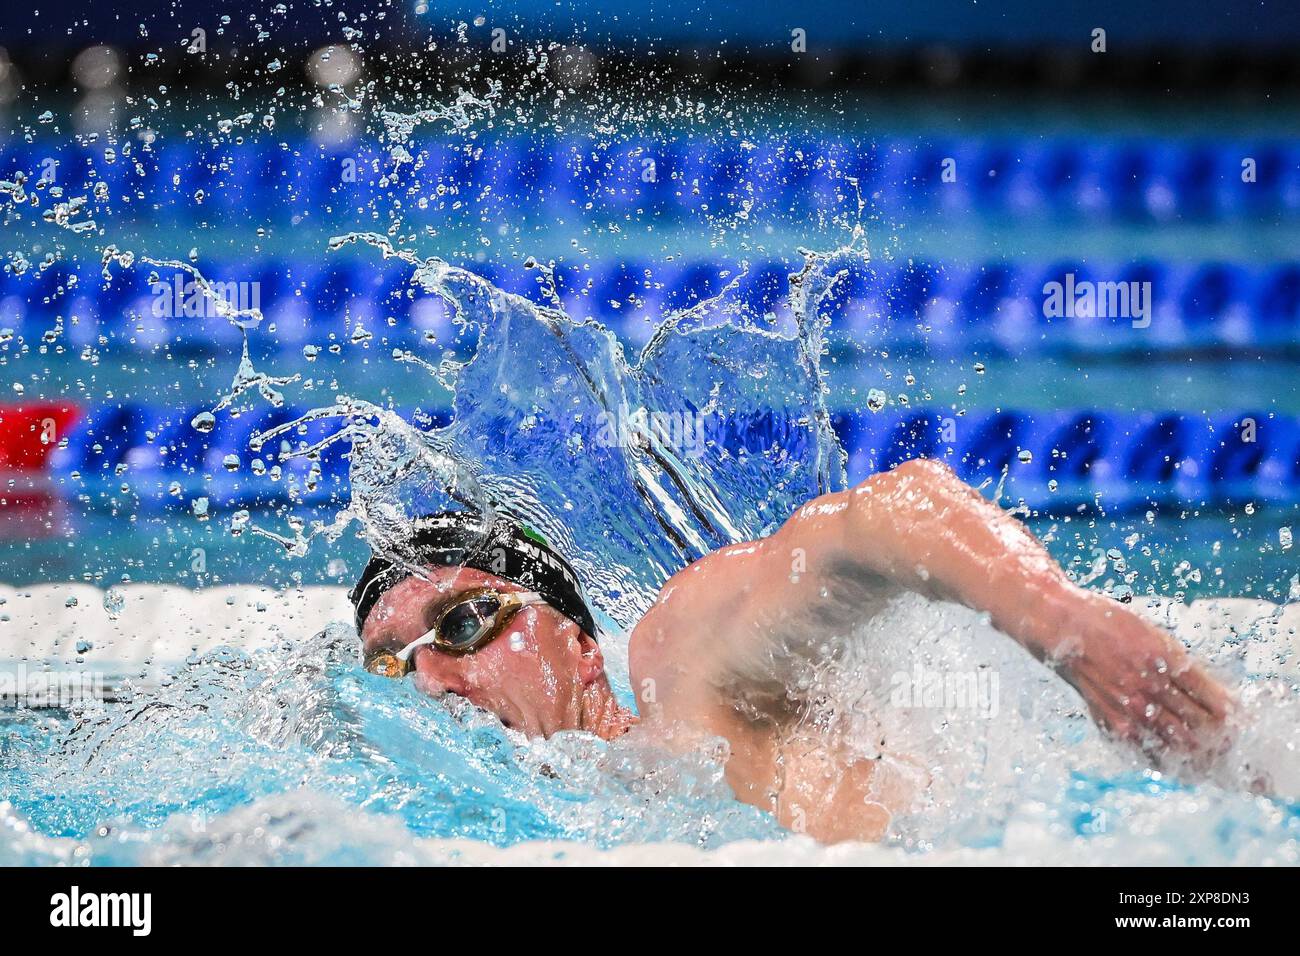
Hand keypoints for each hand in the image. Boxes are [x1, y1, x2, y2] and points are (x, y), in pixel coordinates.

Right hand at [1054, 592, 1235, 768]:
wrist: (1060, 626)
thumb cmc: (1109, 623)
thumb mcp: (1153, 633)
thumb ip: (1181, 664)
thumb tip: (1212, 694)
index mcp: (1164, 658)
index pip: (1212, 698)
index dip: (1231, 715)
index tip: (1238, 722)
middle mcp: (1148, 685)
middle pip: (1199, 724)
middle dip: (1220, 738)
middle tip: (1230, 745)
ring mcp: (1128, 706)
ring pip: (1176, 741)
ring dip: (1198, 751)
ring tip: (1210, 757)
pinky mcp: (1110, 720)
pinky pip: (1146, 749)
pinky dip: (1165, 757)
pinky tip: (1176, 758)